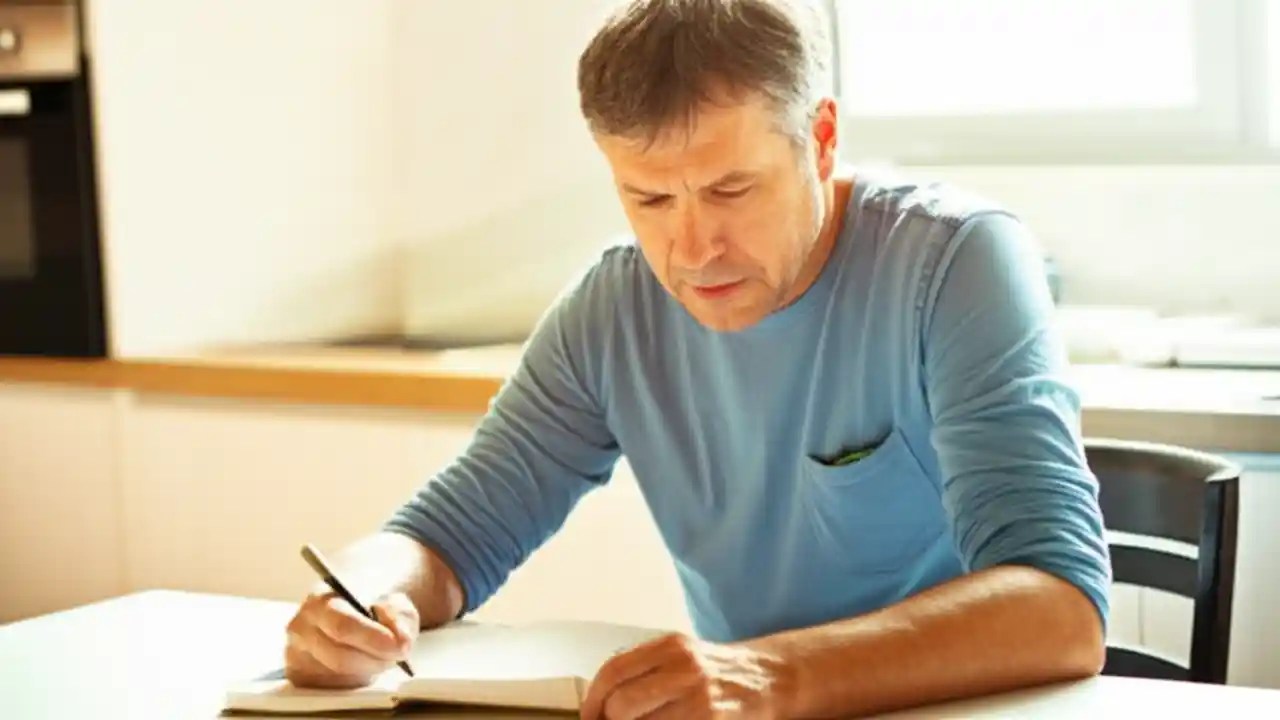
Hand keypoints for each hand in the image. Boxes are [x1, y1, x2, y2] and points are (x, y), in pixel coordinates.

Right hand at [284, 590, 418, 687]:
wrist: (359, 611)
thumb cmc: (374, 607)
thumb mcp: (394, 603)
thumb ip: (399, 618)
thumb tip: (400, 642)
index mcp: (319, 601)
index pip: (343, 626)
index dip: (372, 640)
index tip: (397, 646)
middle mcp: (301, 627)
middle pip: (340, 658)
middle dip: (374, 660)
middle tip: (396, 654)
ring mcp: (296, 654)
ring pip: (338, 676)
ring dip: (367, 670)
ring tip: (380, 655)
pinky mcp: (299, 676)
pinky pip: (331, 688)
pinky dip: (354, 680)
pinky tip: (363, 665)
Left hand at [580, 633, 792, 719]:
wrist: (769, 679)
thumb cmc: (717, 671)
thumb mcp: (680, 655)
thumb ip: (643, 669)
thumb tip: (600, 700)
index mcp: (670, 646)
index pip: (613, 671)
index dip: (593, 700)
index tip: (589, 717)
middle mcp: (684, 669)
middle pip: (622, 705)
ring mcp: (700, 699)